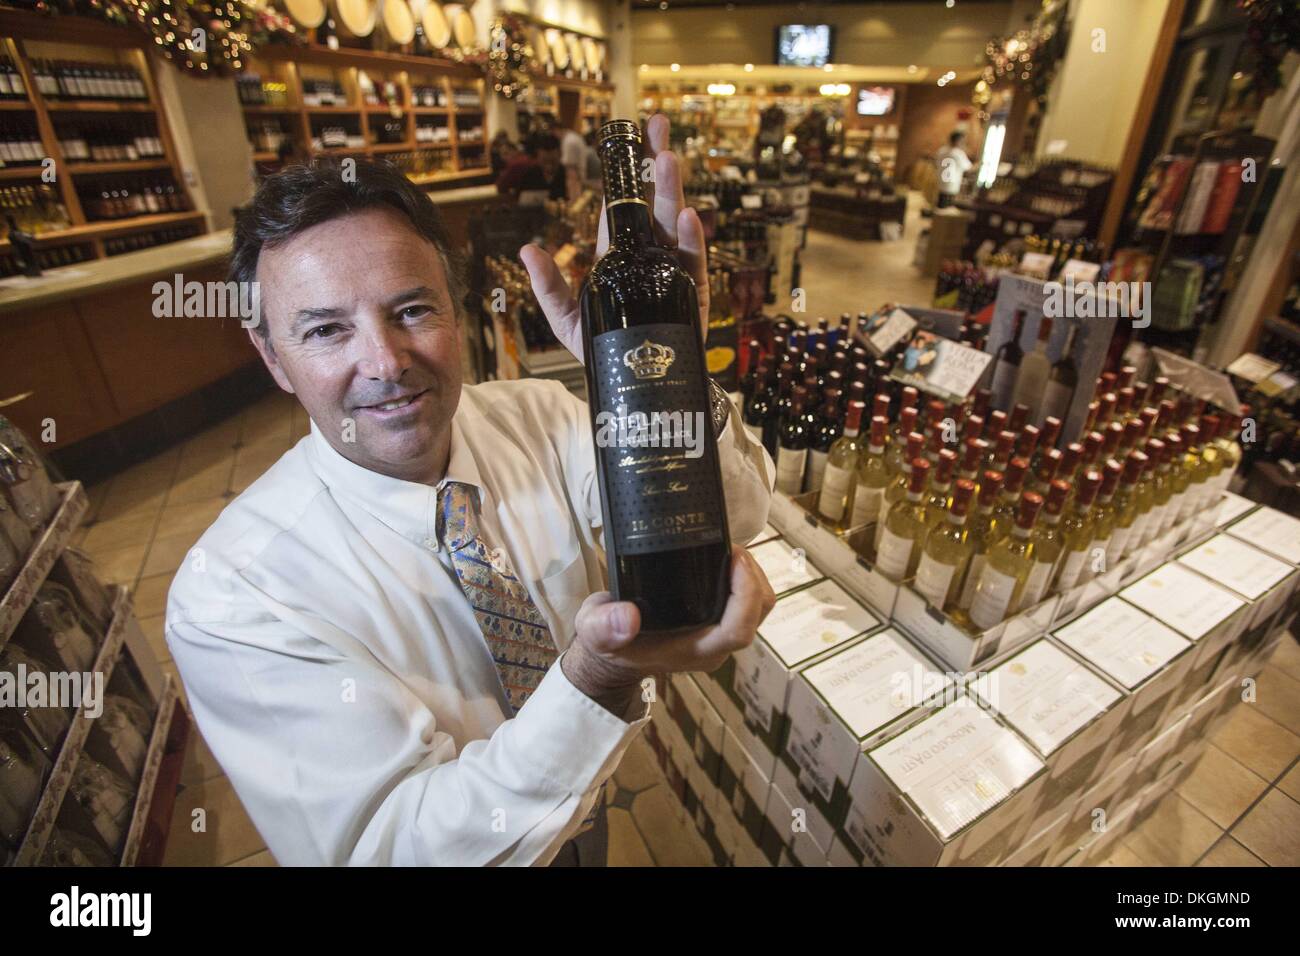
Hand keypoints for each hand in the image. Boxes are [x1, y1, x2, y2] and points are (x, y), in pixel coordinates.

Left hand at [517, 113, 709, 364]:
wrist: (641, 390)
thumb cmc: (604, 350)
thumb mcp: (567, 321)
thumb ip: (549, 287)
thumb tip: (529, 250)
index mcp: (619, 256)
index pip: (622, 207)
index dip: (625, 174)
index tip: (629, 138)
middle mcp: (648, 258)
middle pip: (653, 204)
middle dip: (655, 165)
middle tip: (658, 128)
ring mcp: (672, 274)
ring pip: (674, 224)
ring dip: (672, 192)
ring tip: (667, 159)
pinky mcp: (692, 297)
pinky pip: (693, 264)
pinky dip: (692, 240)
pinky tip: (689, 217)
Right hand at [560, 545, 776, 716]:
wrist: (612, 655)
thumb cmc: (606, 641)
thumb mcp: (593, 631)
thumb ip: (604, 626)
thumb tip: (628, 617)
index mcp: (693, 651)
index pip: (738, 630)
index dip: (745, 595)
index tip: (734, 559)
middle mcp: (714, 646)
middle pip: (756, 614)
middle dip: (753, 578)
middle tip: (729, 548)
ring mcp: (718, 636)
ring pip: (757, 607)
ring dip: (751, 577)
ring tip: (727, 550)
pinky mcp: (716, 622)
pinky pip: (746, 602)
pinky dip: (743, 579)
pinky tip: (722, 559)